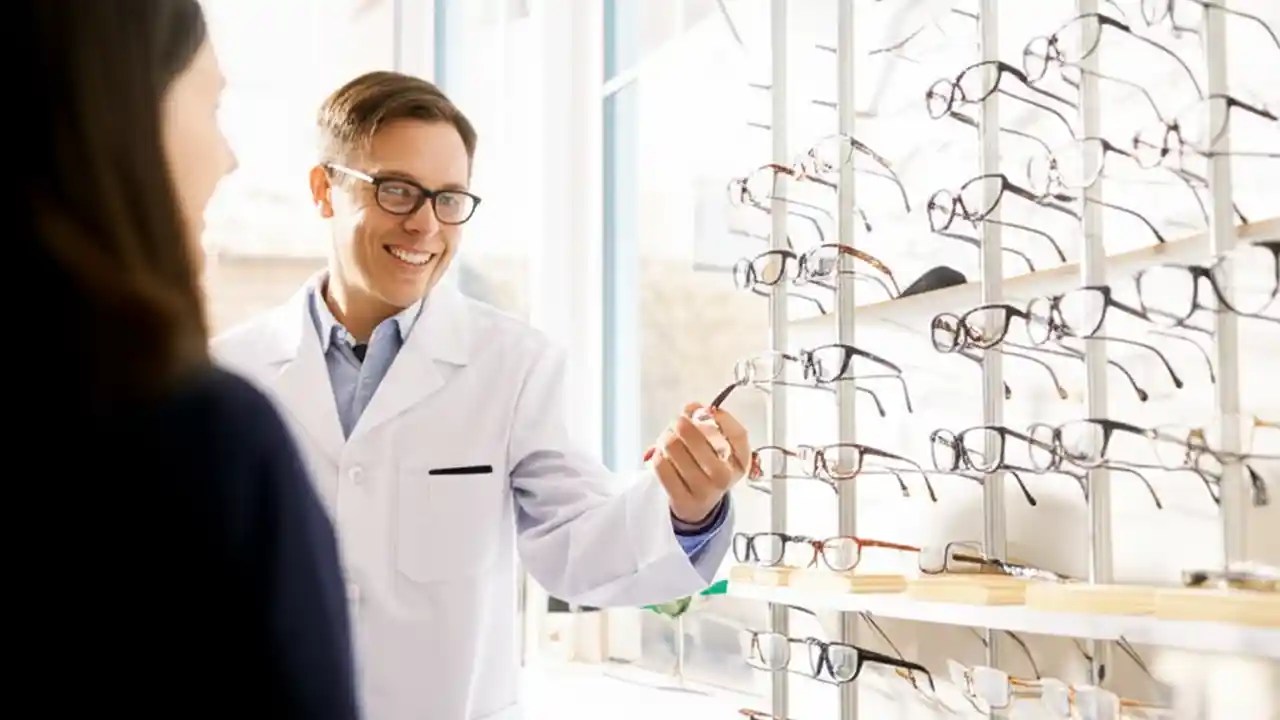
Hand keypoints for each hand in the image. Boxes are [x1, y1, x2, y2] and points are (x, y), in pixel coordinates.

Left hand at [644, 402, 749, 524]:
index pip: (738, 434)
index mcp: (739, 462)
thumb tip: (692, 408)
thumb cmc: (705, 468)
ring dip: (665, 438)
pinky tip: (662, 456)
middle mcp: (725, 477)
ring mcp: (704, 490)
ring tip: (667, 442)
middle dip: (680, 423)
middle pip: (696, 436)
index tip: (708, 409)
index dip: (722, 418)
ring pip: (673, 446)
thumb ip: (705, 422)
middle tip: (676, 424)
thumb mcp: (715, 447)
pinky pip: (661, 465)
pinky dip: (657, 455)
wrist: (697, 504)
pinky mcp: (682, 499)